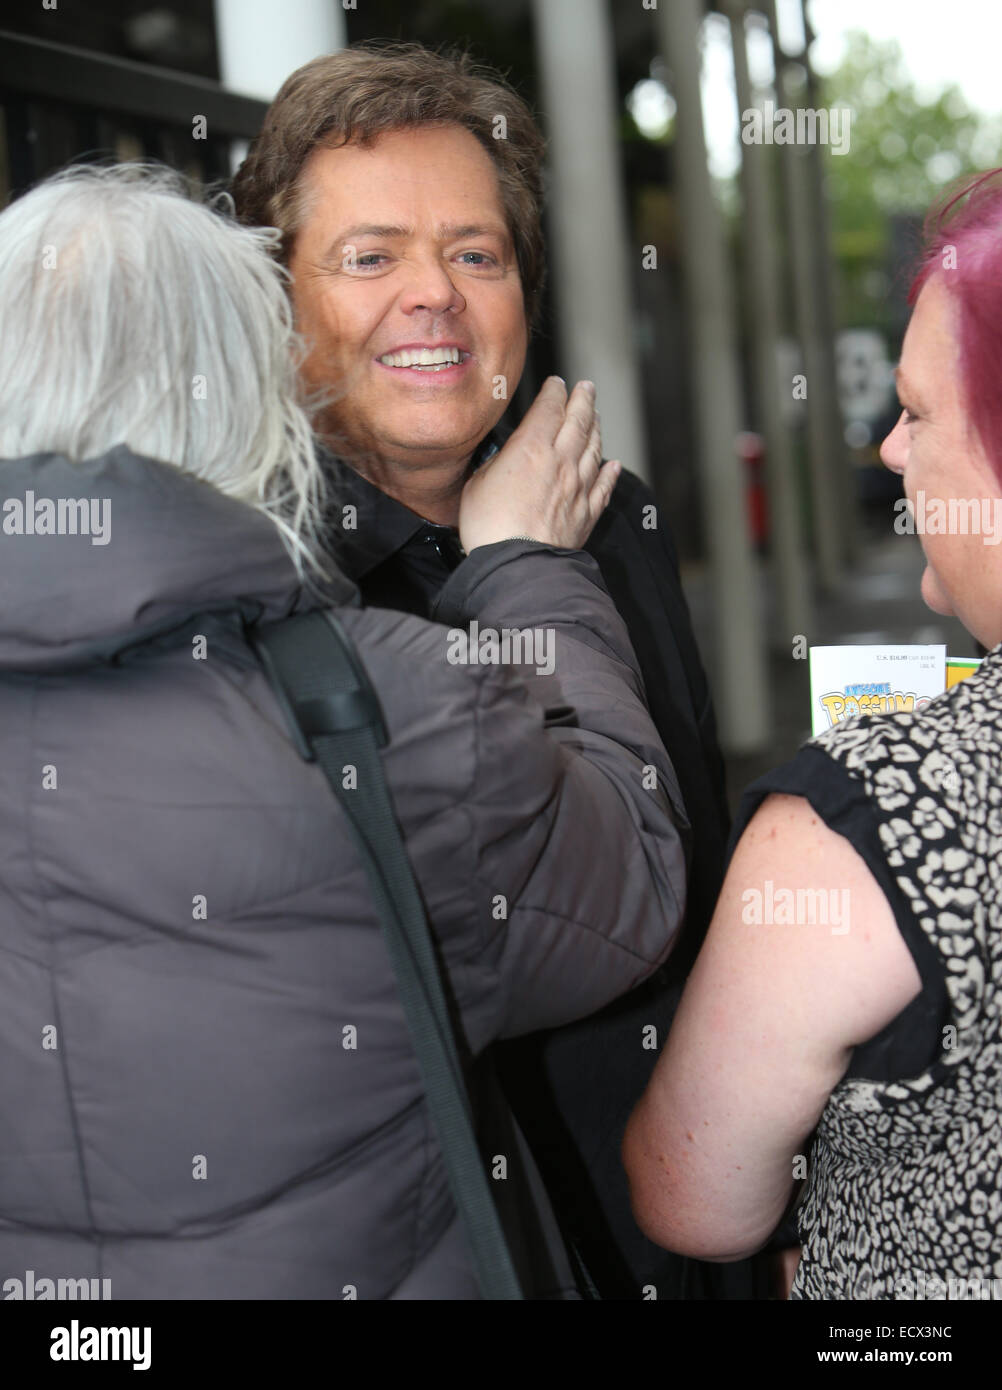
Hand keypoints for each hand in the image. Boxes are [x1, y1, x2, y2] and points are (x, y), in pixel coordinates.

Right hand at [458, 377, 620, 553]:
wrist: (518, 564)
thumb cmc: (490, 527)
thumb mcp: (477, 484)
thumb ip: (495, 463)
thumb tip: (504, 457)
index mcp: (532, 447)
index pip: (549, 408)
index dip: (554, 392)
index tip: (556, 384)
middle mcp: (562, 461)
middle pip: (579, 421)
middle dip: (583, 400)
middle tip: (587, 388)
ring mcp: (578, 487)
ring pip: (595, 449)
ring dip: (597, 429)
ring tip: (597, 417)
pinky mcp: (586, 513)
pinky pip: (604, 486)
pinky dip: (610, 472)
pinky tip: (612, 464)